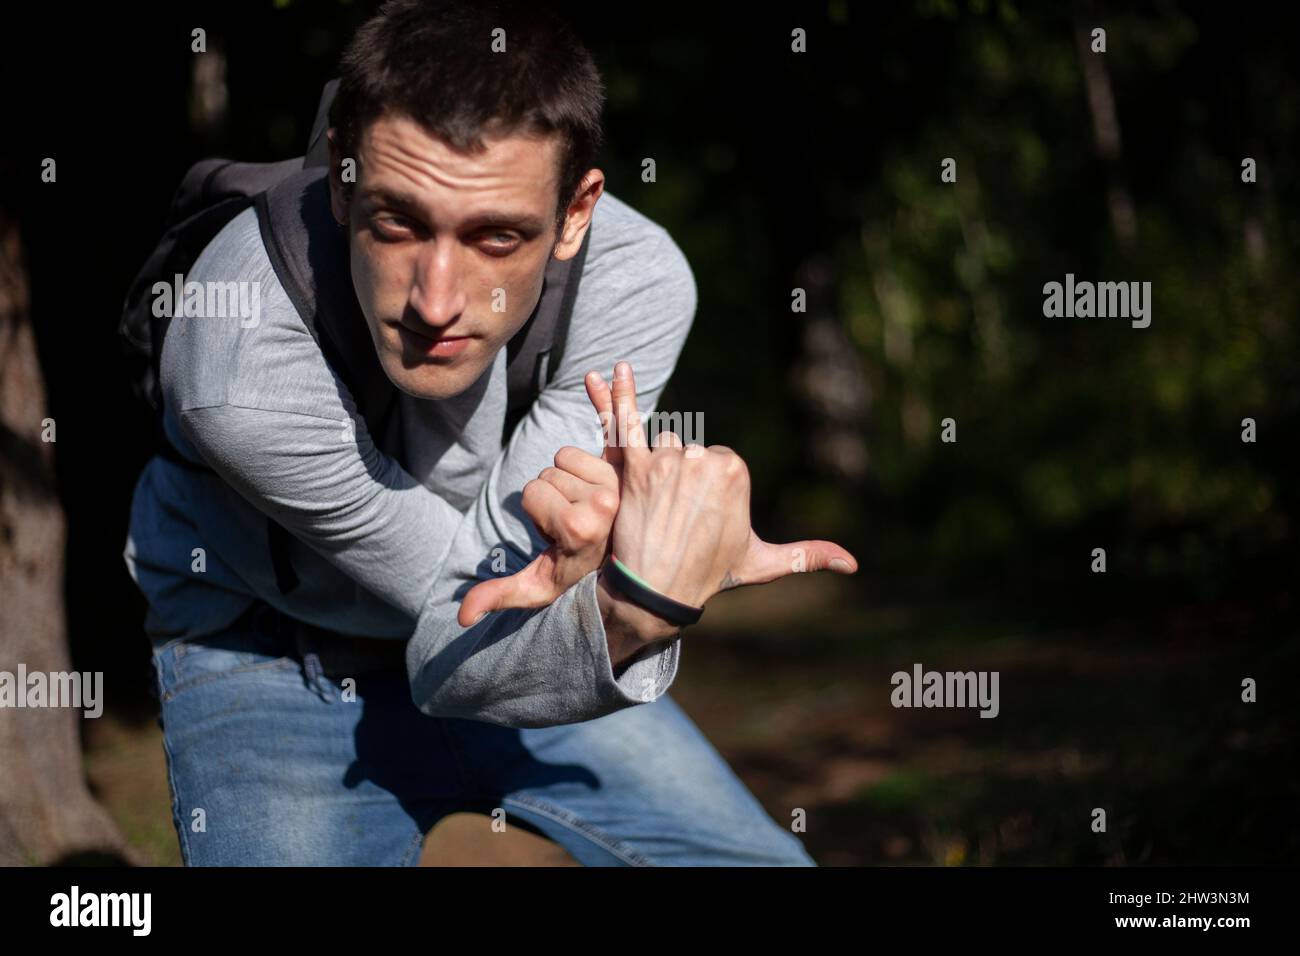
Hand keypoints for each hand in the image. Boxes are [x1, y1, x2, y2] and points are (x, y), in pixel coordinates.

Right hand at [457, 372, 620, 626]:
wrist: (634, 571)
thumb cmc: (579, 573)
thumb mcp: (540, 587)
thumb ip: (501, 596)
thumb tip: (462, 615)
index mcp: (580, 525)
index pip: (532, 491)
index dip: (536, 510)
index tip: (557, 533)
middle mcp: (606, 499)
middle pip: (551, 470)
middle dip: (554, 492)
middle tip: (579, 519)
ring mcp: (622, 478)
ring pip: (570, 454)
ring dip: (573, 476)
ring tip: (596, 504)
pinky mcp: (631, 463)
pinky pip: (617, 422)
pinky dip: (613, 395)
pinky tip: (610, 370)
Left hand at [602, 360, 857, 627]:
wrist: (657, 590)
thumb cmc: (711, 573)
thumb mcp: (763, 562)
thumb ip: (806, 555)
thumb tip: (854, 563)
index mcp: (736, 469)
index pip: (718, 460)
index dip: (708, 489)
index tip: (702, 516)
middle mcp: (703, 459)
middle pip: (691, 452)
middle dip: (684, 480)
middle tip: (678, 518)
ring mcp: (668, 461)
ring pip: (664, 447)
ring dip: (659, 469)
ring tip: (656, 504)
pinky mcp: (636, 466)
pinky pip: (625, 424)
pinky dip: (618, 396)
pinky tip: (615, 369)